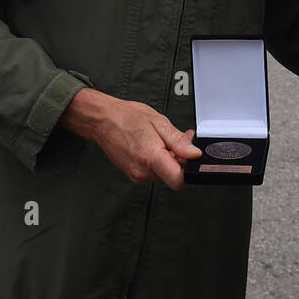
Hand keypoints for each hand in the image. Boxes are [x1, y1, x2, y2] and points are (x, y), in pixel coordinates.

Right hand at [60, 87, 200, 189]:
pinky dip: (160, 160)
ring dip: (171, 159)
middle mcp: (142, 171)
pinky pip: (155, 172)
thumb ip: (179, 141)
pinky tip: (157, 146)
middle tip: (182, 140)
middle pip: (173, 176)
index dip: (191, 172)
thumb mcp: (159, 122)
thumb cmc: (127, 118)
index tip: (194, 160)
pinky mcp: (134, 175)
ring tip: (165, 140)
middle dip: (182, 159)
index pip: (179, 181)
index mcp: (150, 158)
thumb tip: (194, 154)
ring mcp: (137, 175)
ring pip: (165, 174)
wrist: (103, 120)